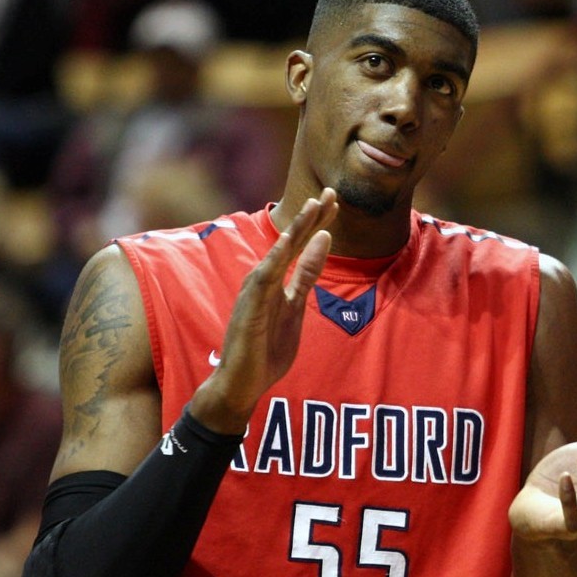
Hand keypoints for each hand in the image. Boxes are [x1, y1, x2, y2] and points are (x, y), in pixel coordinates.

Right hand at [191, 188, 338, 432]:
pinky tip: (291, 239)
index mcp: (276, 280)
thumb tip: (322, 242)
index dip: (316, 223)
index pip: (299, 245)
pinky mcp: (250, 305)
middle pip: (291, 241)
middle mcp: (263, 279)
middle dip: (311, 216)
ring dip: (296, 228)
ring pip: (279, 252)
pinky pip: (266, 276)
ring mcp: (254, 290)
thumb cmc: (266, 349)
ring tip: (313, 205)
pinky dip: (278, 256)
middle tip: (332, 192)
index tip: (335, 202)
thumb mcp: (295, 307)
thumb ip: (305, 276)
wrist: (242, 383)